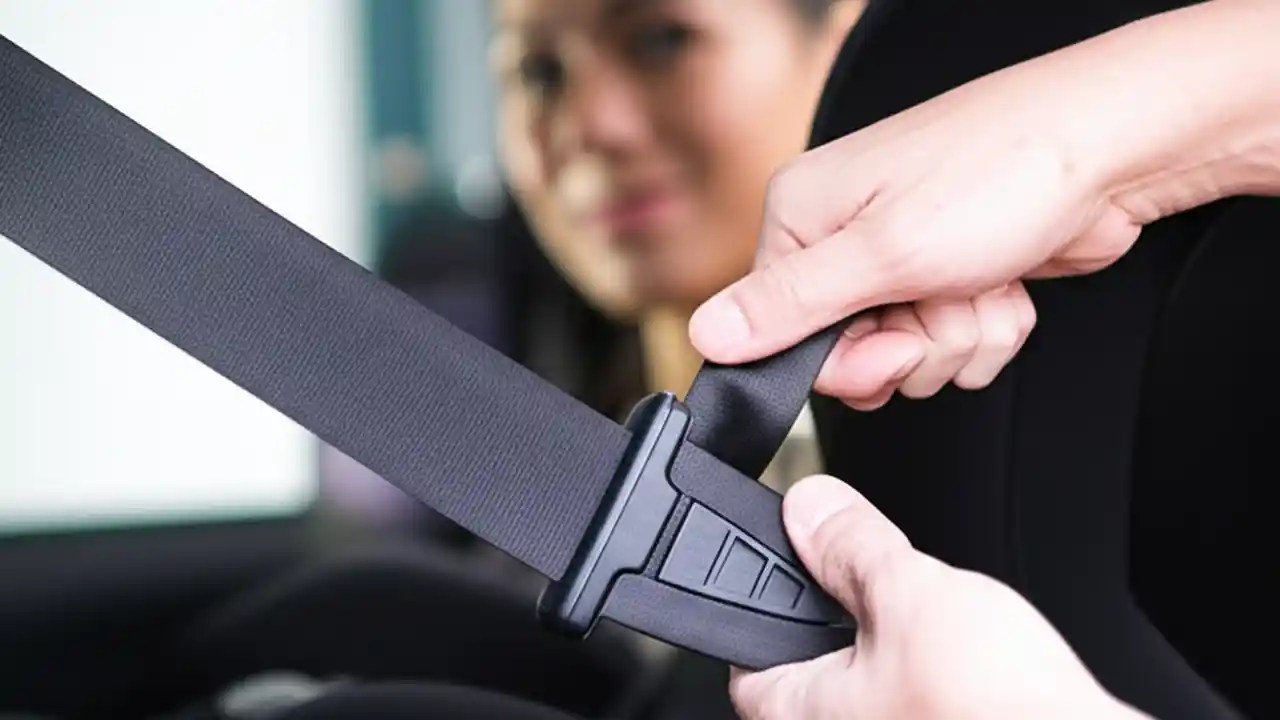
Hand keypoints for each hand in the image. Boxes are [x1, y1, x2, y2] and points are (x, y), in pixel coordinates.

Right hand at [690, 0, 1279, 408]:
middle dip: (910, 346)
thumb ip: (788, 306)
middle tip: (943, 302)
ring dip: (958, 334)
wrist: (1112, 146)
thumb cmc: (1001, 170)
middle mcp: (846, 232)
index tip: (893, 342)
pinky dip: (987, 325)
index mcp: (804, 216)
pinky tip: (1003, 282)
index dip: (846, 359)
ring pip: (908, 352)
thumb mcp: (882, 252)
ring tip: (981, 280)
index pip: (782, 332)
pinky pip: (952, 339)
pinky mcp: (951, 270)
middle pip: (850, 351)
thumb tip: (703, 336)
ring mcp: (902, 251)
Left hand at [729, 476, 1150, 719]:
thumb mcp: (910, 595)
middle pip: (813, 680)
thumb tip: (810, 506)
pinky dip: (940, 682)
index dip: (759, 618)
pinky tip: (975, 664)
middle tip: (868, 587)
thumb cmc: (998, 709)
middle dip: (839, 628)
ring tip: (936, 627)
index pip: (747, 673)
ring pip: (875, 695)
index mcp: (804, 718)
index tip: (779, 577)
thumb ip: (852, 546)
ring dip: (897, 657)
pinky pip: (925, 708)